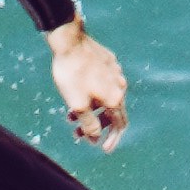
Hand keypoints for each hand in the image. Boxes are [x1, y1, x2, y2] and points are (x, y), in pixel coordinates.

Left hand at [50, 21, 128, 145]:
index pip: (120, 126)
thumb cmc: (72, 73)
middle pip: (111, 112)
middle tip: (77, 132)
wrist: (69, 39)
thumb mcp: (77, 105)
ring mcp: (115, 71)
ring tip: (70, 113)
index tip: (104, 149)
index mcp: (115, 98)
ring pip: (105, 96)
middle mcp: (120, 86)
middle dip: (95, 125)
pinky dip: (92, 93)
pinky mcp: (108, 60)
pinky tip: (77, 91)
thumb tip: (95, 139)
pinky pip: (103, 82)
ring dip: (91, 109)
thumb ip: (89, 125)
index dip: (112, 139)